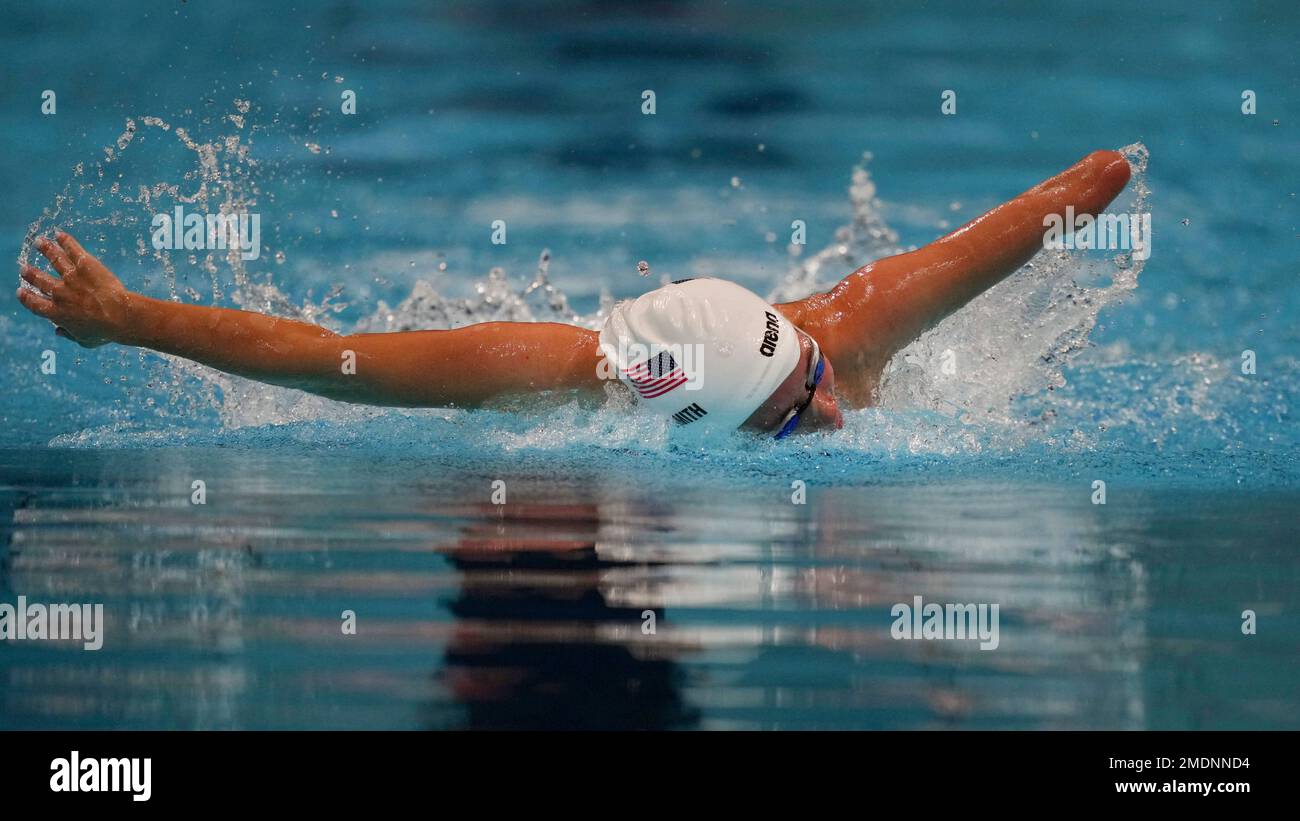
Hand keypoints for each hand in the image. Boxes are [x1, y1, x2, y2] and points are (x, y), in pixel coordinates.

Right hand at [17, 231, 134, 347]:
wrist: (119, 316)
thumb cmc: (105, 332)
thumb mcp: (85, 341)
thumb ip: (70, 335)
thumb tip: (58, 331)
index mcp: (56, 313)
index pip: (35, 304)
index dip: (26, 297)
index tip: (21, 291)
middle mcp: (59, 293)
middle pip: (40, 280)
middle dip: (30, 273)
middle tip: (24, 268)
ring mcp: (71, 277)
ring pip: (54, 259)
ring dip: (45, 249)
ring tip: (39, 242)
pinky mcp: (85, 265)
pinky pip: (73, 250)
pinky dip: (65, 241)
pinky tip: (59, 234)